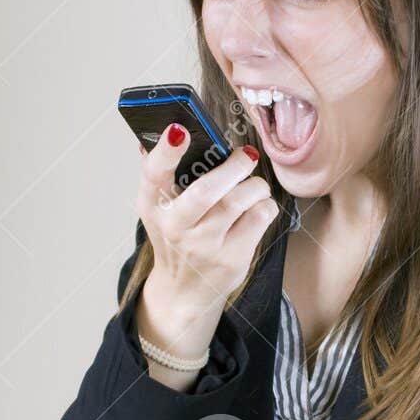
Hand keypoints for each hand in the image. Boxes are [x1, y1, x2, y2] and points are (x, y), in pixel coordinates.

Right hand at [137, 127, 279, 353]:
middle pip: (207, 191)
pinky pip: (259, 218)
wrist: (184, 290)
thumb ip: (163, 173)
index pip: (154, 175)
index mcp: (153, 206)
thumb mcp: (159, 209)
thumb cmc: (176, 237)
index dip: (166, 151)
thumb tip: (170, 129)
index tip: (178, 130)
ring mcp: (204, 247)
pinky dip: (266, 205)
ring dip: (254, 185)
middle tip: (247, 155)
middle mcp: (175, 228)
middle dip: (234, 166)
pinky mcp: (231, 259)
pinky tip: (259, 206)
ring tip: (254, 184)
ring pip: (239, 202)